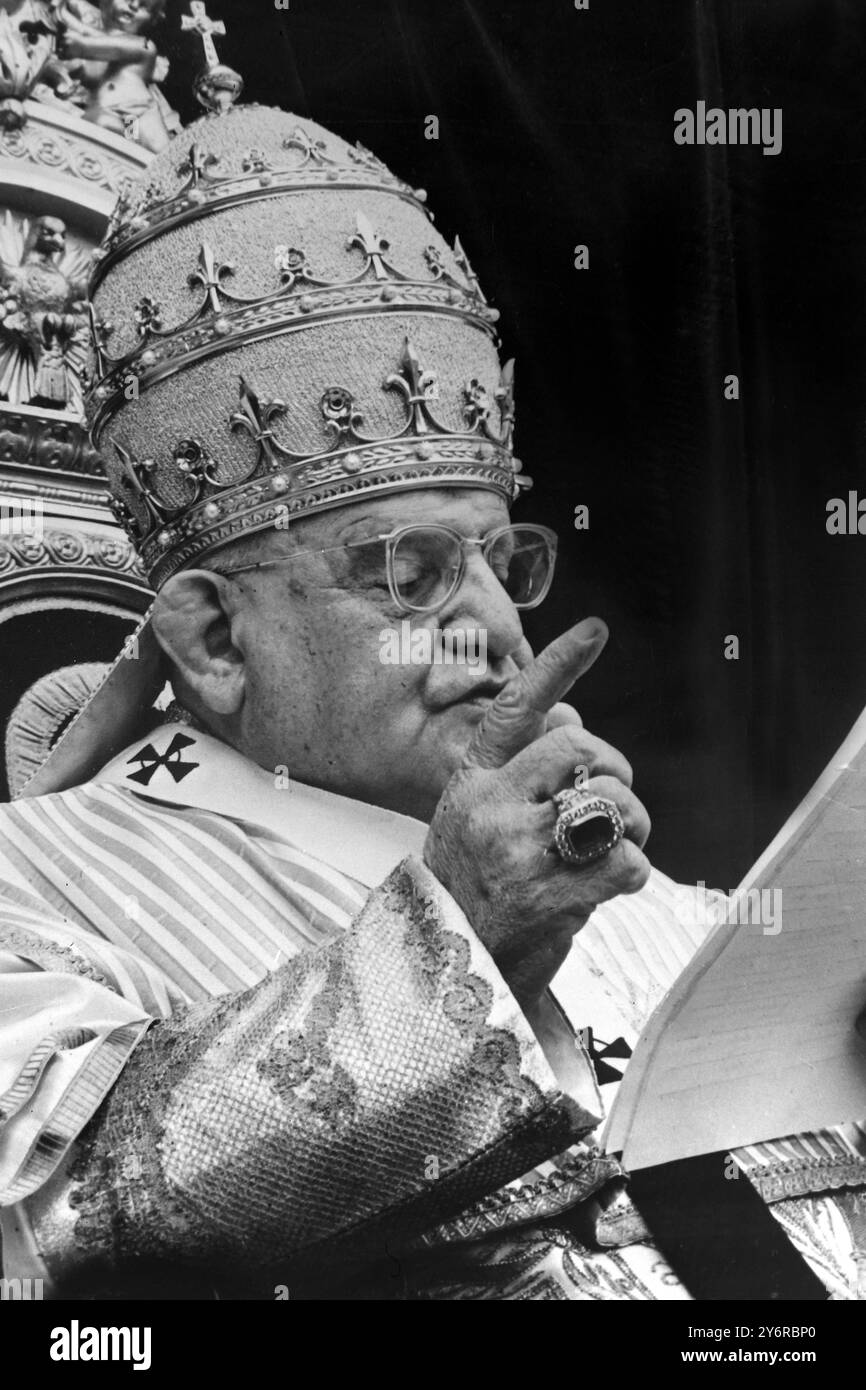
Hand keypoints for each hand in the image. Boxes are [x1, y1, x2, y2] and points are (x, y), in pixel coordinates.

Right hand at [423, 619, 650, 1010]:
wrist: (449, 973)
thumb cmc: (472, 891)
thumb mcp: (476, 819)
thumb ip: (520, 770)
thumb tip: (571, 715)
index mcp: (473, 782)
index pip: (518, 707)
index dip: (560, 665)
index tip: (596, 631)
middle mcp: (491, 807)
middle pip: (582, 747)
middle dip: (616, 771)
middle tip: (614, 805)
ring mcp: (519, 850)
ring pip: (614, 800)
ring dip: (634, 824)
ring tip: (612, 848)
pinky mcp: (553, 894)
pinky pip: (628, 859)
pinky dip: (632, 872)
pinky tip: (604, 888)